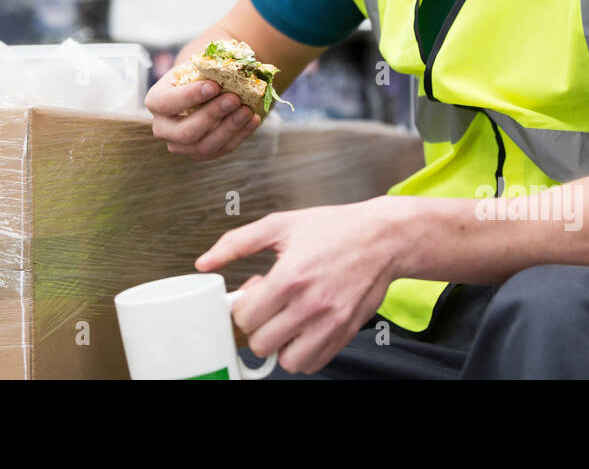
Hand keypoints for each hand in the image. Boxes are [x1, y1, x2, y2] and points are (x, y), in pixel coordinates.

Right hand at [145, 70, 259, 160]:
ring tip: (247, 110)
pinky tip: (253, 119)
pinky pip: (222, 149)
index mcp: (156, 101)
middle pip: (184, 132)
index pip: (167, 103)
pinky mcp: (201, 153)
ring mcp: (181, 145)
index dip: (189, 96)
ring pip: (204, 146)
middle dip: (212, 115)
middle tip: (234, 98)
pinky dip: (240, 134)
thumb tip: (231, 71)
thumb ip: (209, 68)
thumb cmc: (200, 73)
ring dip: (229, 128)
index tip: (214, 85)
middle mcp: (163, 128)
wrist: (207, 88)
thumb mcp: (200, 66)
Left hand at [196, 201, 398, 373]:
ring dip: (281, 344)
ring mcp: (331, 323)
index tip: (253, 293)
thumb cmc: (335, 228)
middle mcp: (310, 304)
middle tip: (269, 307)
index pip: (245, 318)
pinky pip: (314, 363)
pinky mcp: (346, 333)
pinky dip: (304, 352)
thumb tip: (205, 262)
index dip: (242, 306)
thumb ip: (237, 242)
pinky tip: (304, 328)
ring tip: (286, 320)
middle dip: (258, 326)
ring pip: (287, 361)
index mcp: (290, 276)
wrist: (383, 237)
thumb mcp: (281, 225)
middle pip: (261, 343)